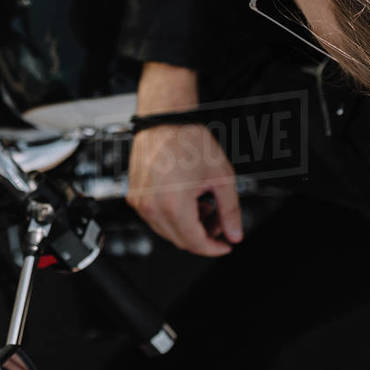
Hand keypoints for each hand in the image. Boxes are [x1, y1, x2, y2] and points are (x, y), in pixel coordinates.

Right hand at [125, 62, 241, 256]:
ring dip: (187, 227)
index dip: (214, 248)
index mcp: (172, 204)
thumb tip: (234, 233)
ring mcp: (140, 202)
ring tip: (202, 206)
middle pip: (180, 241)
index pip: (195, 243)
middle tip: (217, 222)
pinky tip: (186, 201)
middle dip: (202, 237)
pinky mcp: (135, 196)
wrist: (165, 121)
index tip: (225, 246)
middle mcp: (151, 206)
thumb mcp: (221, 177)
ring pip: (166, 232)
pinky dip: (171, 217)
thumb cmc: (188, 140)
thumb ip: (230, 211)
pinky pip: (154, 218)